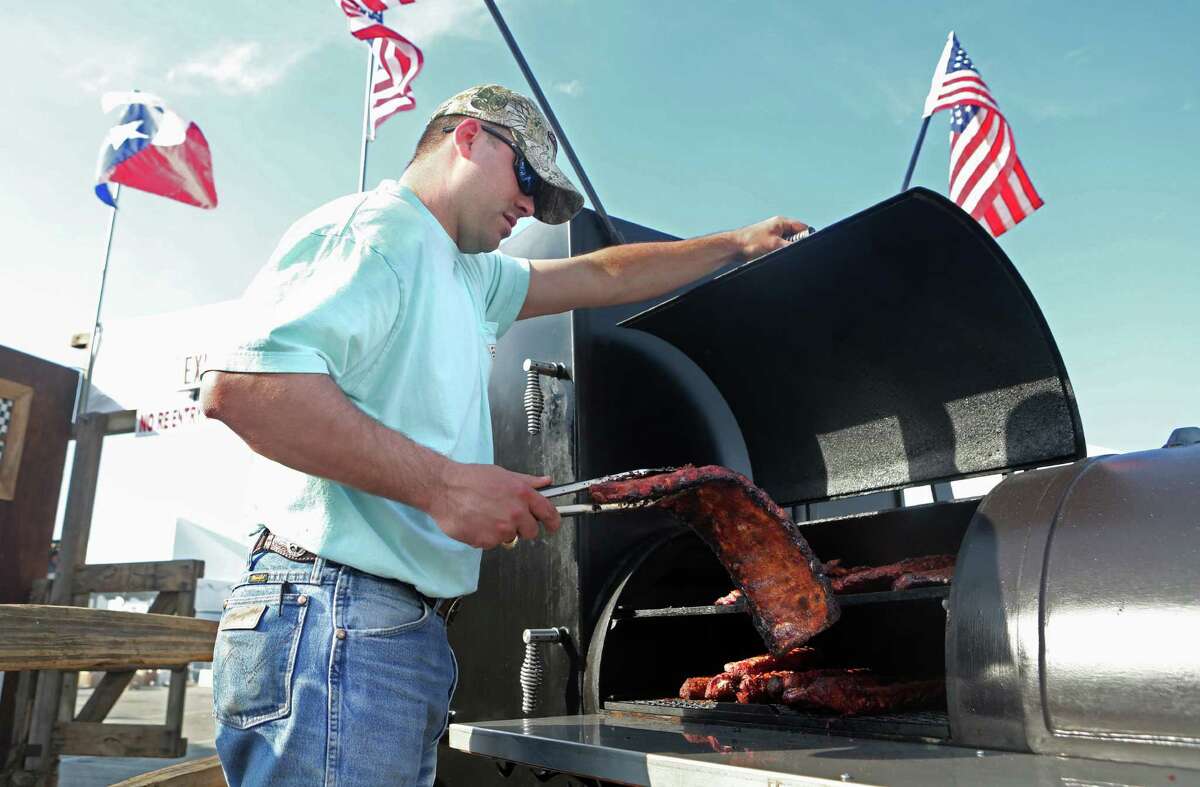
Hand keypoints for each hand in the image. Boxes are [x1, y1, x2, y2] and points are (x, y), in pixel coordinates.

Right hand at [428, 462, 562, 548]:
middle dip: (523, 527)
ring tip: (485, 515)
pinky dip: (485, 536)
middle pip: (531, 531)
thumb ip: (527, 481)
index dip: (554, 521)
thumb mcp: (502, 474)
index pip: (548, 512)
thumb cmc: (470, 478)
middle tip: (507, 518)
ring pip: (510, 537)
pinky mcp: (486, 541)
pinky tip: (475, 522)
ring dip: (501, 531)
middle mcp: (515, 513)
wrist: (444, 488)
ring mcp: (501, 529)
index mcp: (522, 494)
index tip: (554, 526)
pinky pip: (492, 543)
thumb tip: (545, 482)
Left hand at [731, 216, 809, 261]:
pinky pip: (778, 249)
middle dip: (793, 245)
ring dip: (783, 250)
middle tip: (785, 250)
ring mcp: (772, 235)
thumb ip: (790, 246)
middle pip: (795, 237)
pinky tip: (769, 255)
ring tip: (773, 252)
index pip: (802, 227)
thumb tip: (799, 248)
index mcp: (781, 222)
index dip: (806, 237)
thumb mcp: (774, 244)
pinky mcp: (767, 243)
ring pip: (786, 244)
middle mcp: (777, 227)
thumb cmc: (748, 241)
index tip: (805, 245)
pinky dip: (776, 252)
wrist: (733, 248)